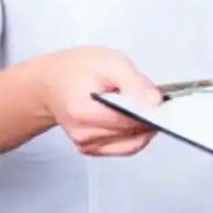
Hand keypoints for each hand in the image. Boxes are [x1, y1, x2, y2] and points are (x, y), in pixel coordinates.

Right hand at [36, 46, 161, 156]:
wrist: (52, 82)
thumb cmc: (78, 69)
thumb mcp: (110, 62)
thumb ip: (135, 83)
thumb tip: (156, 102)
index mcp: (84, 112)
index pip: (129, 121)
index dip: (149, 111)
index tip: (160, 100)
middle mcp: (83, 135)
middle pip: (132, 133)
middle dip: (147, 116)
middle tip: (146, 95)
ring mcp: (86, 145)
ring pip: (132, 143)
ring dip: (142, 125)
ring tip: (134, 103)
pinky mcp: (91, 149)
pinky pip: (125, 147)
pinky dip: (134, 133)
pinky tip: (130, 116)